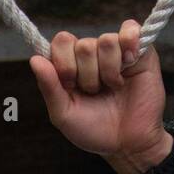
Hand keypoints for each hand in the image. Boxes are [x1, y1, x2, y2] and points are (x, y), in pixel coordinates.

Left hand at [29, 19, 167, 166]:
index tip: (72, 87)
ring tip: (115, 88)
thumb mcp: (64, 115)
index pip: (61, 42)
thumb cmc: (95, 131)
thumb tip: (35, 59)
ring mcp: (115, 50)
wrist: (128, 144)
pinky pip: (130, 29)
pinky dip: (128, 45)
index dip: (65, 64)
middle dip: (88, 76)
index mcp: (71, 65)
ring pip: (106, 41)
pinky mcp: (139, 49)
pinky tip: (129, 65)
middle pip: (83, 45)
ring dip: (109, 72)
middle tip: (96, 93)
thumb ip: (49, 88)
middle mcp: (92, 53)